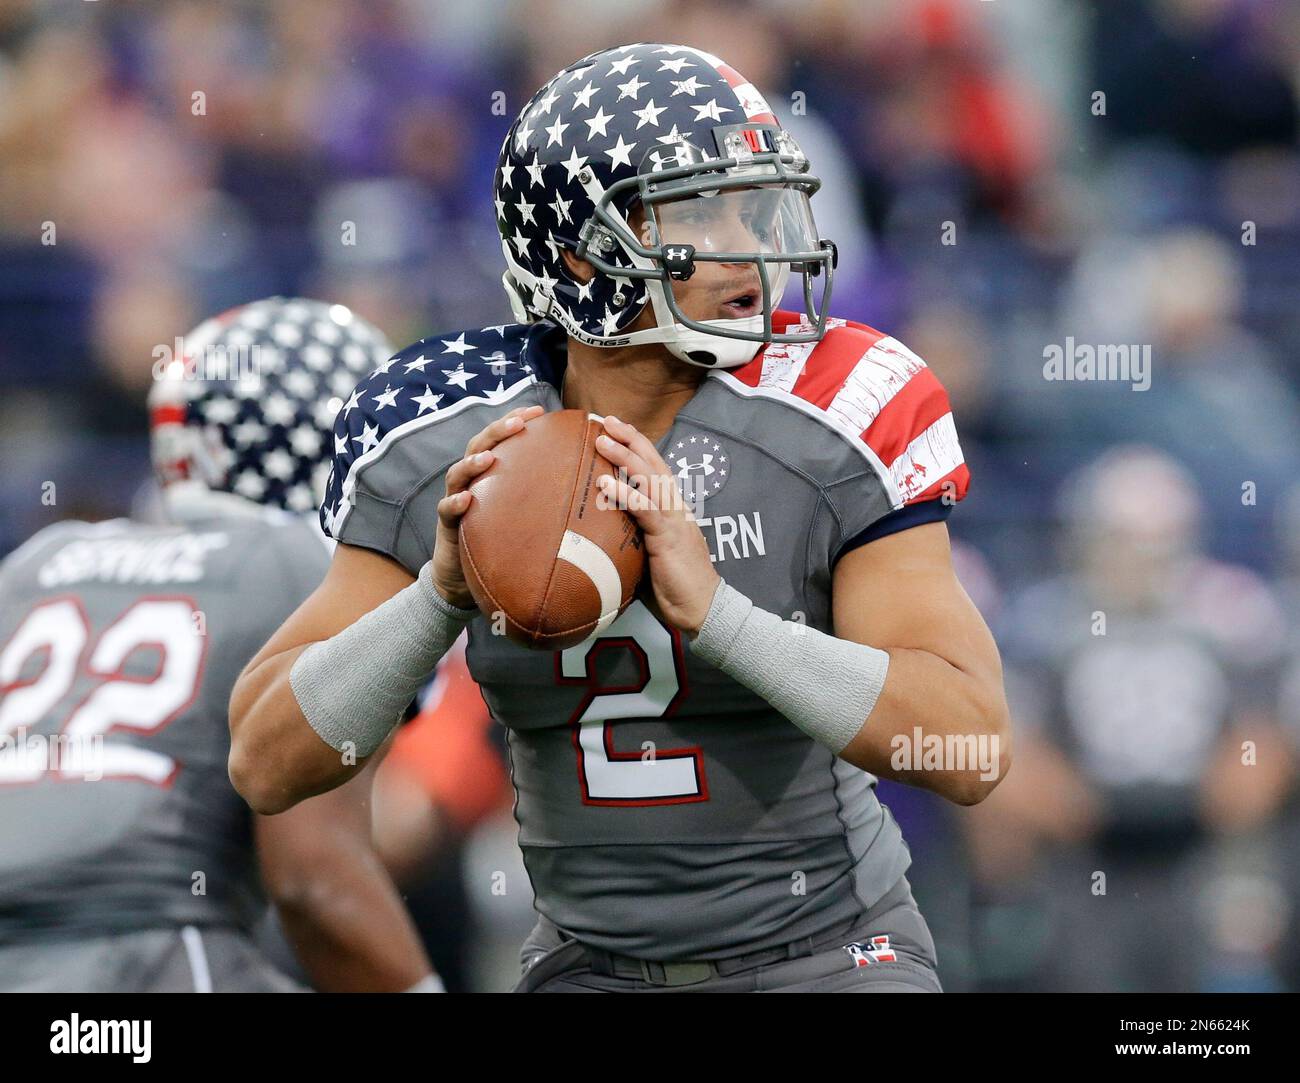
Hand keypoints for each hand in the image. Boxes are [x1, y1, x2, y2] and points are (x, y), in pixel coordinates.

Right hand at [433, 404, 544, 607]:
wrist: (466, 576)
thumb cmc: (502, 540)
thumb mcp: (526, 515)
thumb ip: (546, 497)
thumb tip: (591, 489)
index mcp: (491, 473)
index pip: (502, 439)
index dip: (517, 420)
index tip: (539, 410)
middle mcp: (471, 480)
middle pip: (479, 445)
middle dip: (498, 430)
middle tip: (518, 422)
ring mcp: (456, 499)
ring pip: (458, 473)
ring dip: (473, 463)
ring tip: (489, 458)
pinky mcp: (446, 524)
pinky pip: (446, 510)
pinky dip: (455, 503)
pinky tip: (467, 499)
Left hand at [595, 415, 720, 636]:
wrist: (702, 609)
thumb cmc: (674, 587)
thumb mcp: (647, 556)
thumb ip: (630, 539)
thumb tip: (599, 538)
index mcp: (671, 509)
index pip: (654, 469)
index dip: (636, 447)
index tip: (614, 429)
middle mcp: (675, 507)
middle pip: (653, 463)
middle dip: (630, 438)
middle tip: (606, 419)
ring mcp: (673, 520)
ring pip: (650, 479)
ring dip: (625, 456)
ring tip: (602, 439)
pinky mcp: (668, 538)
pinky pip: (645, 510)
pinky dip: (625, 494)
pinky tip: (605, 483)